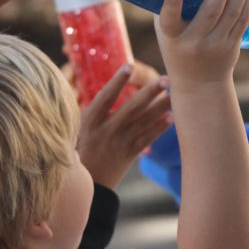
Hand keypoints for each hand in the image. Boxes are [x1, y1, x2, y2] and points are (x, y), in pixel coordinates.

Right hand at [77, 64, 172, 188]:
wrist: (83, 183)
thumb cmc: (76, 151)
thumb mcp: (74, 129)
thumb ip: (90, 112)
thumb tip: (98, 90)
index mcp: (91, 120)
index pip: (106, 96)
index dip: (118, 81)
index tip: (129, 66)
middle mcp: (107, 130)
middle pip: (133, 107)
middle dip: (150, 92)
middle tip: (166, 79)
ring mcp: (120, 142)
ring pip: (144, 121)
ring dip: (161, 106)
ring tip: (174, 94)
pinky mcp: (129, 154)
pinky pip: (147, 138)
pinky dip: (159, 128)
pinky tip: (171, 118)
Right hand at [154, 0, 248, 88]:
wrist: (199, 83)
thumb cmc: (179, 49)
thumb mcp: (166, 34)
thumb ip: (166, 8)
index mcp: (173, 39)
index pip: (169, 23)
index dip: (171, 7)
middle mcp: (194, 43)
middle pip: (210, 13)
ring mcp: (216, 46)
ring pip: (231, 14)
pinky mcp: (232, 46)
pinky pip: (243, 21)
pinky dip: (248, 3)